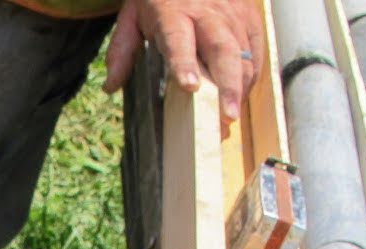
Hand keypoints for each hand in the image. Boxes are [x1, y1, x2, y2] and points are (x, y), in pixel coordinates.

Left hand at [103, 0, 264, 122]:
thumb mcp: (132, 14)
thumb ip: (122, 49)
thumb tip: (110, 86)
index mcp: (174, 13)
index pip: (179, 40)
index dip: (185, 64)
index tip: (190, 87)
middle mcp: (207, 14)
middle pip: (223, 50)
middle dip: (227, 85)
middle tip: (226, 116)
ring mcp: (232, 15)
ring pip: (243, 54)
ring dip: (240, 87)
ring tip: (232, 117)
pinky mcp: (248, 17)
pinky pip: (255, 50)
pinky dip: (251, 75)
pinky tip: (241, 96)